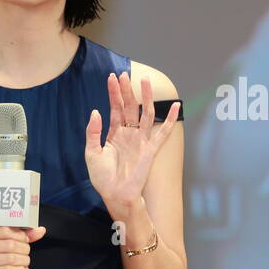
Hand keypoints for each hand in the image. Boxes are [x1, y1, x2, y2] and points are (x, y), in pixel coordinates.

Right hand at [0, 224, 45, 268]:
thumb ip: (18, 234)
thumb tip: (40, 230)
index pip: (7, 229)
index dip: (21, 235)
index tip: (25, 240)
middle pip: (11, 245)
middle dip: (24, 249)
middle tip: (25, 252)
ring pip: (12, 258)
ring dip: (24, 261)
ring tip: (25, 262)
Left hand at [85, 71, 180, 214]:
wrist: (115, 194)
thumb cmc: (103, 177)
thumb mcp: (91, 153)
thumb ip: (93, 132)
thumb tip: (96, 111)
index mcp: (114, 133)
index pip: (115, 108)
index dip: (113, 93)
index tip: (112, 78)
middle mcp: (129, 133)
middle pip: (129, 107)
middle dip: (127, 90)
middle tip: (125, 74)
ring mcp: (140, 140)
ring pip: (145, 113)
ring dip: (145, 97)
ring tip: (145, 81)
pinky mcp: (150, 149)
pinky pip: (162, 132)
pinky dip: (170, 119)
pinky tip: (176, 106)